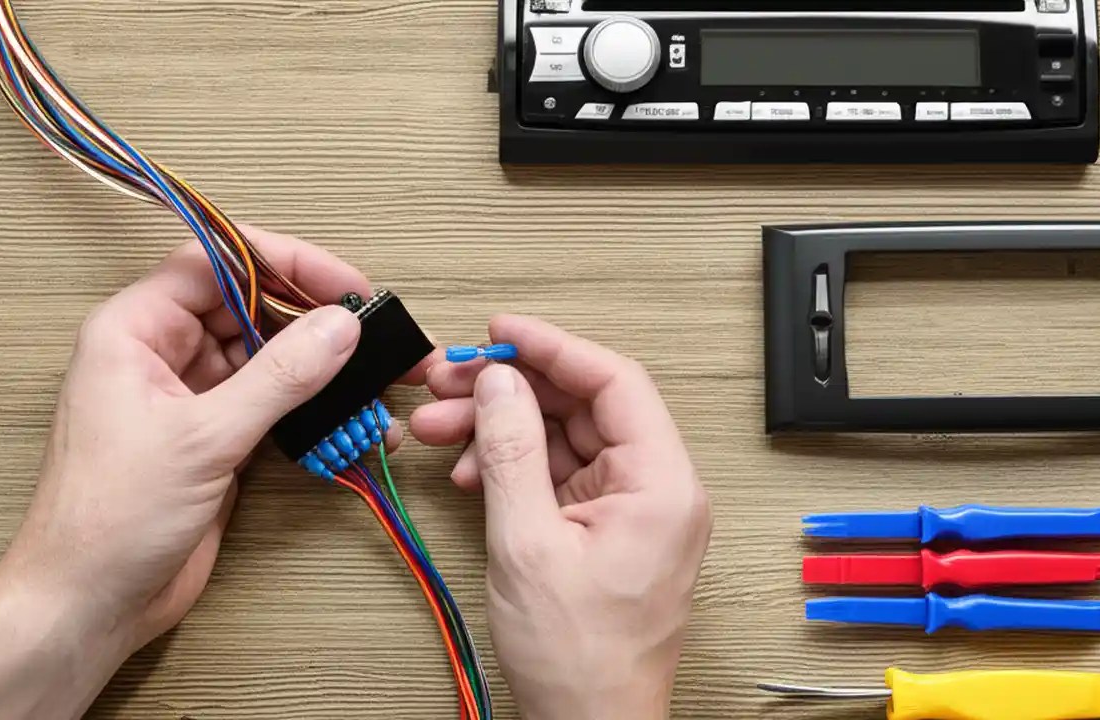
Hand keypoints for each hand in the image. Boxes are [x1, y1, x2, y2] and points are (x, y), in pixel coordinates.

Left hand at [0, 227, 389, 718]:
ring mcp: (194, 398)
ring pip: (271, 359)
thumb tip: (339, 326)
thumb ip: (280, 377)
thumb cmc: (111, 517)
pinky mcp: (218, 438)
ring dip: (325, 371)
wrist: (91, 604)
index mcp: (135, 331)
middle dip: (317, 320)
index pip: (218, 264)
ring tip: (379, 381)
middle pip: (252, 309)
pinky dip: (317, 411)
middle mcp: (163, 355)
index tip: (344, 285)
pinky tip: (356, 422)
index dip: (285, 263)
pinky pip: (277, 406)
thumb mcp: (204, 437)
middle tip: (377, 334)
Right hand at [409, 316, 711, 719]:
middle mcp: (657, 488)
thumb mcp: (528, 543)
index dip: (551, 347)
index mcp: (662, 483)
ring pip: (564, 437)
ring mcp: (632, 509)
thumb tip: (500, 383)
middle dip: (511, 390)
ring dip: (501, 428)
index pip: (613, 381)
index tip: (499, 332)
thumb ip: (511, 451)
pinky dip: (513, 467)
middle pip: (582, 406)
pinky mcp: (606, 529)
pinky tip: (468, 472)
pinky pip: (560, 474)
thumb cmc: (579, 656)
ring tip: (437, 427)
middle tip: (447, 382)